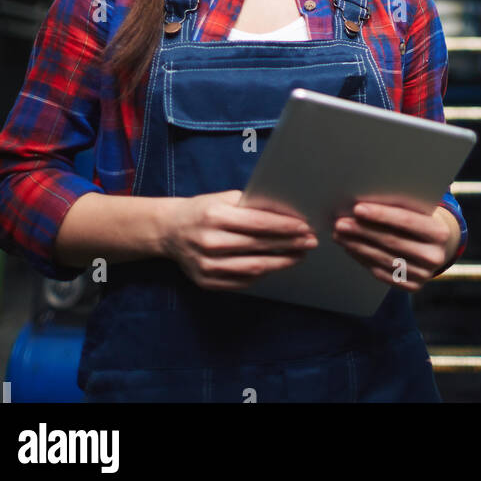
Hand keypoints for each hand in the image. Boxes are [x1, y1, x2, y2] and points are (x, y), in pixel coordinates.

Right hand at [163, 190, 317, 291]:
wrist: (170, 231)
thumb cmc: (203, 210)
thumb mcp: (223, 199)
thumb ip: (250, 206)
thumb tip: (286, 211)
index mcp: (215, 216)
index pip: (258, 223)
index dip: (285, 226)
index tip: (305, 226)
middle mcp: (210, 242)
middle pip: (258, 247)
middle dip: (289, 244)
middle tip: (310, 242)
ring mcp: (207, 266)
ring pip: (253, 268)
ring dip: (280, 262)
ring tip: (299, 255)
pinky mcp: (206, 282)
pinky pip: (241, 281)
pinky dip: (262, 274)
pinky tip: (276, 266)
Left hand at [331, 200, 458, 289]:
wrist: (438, 247)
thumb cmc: (421, 220)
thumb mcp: (419, 210)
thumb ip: (399, 206)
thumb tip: (363, 204)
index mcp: (439, 232)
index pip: (406, 221)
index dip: (381, 214)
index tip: (357, 208)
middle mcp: (434, 256)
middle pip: (391, 241)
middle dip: (362, 231)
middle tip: (340, 223)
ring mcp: (423, 274)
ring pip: (383, 258)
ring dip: (357, 245)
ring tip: (340, 234)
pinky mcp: (411, 286)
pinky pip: (381, 272)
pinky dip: (363, 259)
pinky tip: (350, 248)